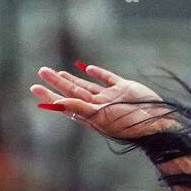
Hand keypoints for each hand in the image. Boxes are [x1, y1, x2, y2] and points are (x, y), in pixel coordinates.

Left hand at [31, 63, 174, 141]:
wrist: (154, 121)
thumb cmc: (127, 123)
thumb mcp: (101, 116)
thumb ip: (79, 108)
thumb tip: (58, 103)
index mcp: (91, 115)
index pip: (65, 102)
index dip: (50, 96)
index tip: (35, 89)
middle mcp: (99, 106)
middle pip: (73, 92)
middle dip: (56, 83)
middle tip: (41, 71)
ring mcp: (111, 97)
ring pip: (87, 86)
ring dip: (72, 79)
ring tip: (57, 72)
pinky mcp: (124, 88)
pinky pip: (107, 79)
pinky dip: (97, 74)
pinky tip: (86, 68)